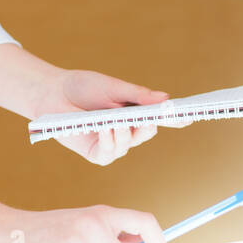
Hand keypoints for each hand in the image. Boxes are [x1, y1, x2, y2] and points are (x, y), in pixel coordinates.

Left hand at [32, 69, 186, 164]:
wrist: (53, 94)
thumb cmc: (84, 87)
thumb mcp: (113, 87)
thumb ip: (138, 95)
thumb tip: (165, 98)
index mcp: (134, 112)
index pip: (159, 118)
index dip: (175, 118)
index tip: (190, 115)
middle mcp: (127, 130)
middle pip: (146, 132)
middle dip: (148, 126)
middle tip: (148, 119)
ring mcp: (113, 144)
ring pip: (128, 143)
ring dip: (123, 132)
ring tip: (114, 121)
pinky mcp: (97, 154)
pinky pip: (109, 153)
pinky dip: (109, 141)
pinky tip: (104, 129)